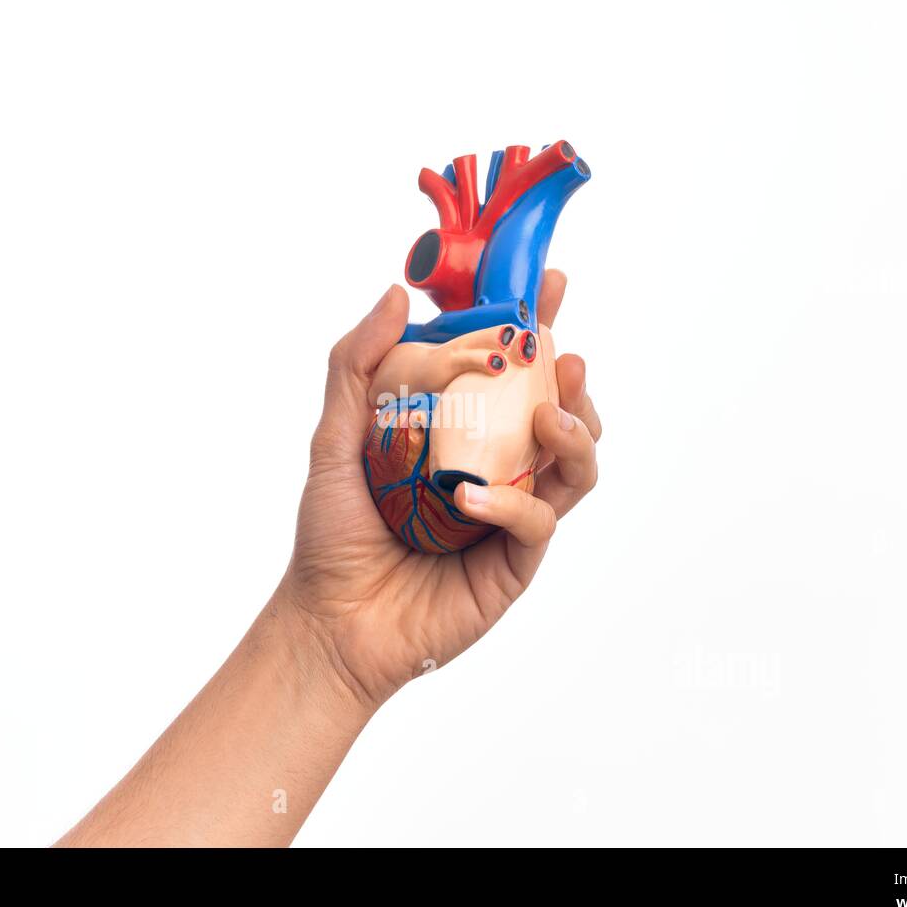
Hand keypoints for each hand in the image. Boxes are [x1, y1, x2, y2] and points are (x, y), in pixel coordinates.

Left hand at [276, 270, 601, 709]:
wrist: (330, 621)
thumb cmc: (333, 534)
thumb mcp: (336, 438)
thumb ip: (357, 366)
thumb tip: (395, 296)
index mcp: (461, 433)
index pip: (511, 372)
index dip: (539, 327)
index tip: (553, 284)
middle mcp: (495, 468)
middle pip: (563, 413)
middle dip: (576, 380)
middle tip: (563, 357)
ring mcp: (511, 514)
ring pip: (577, 465)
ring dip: (575, 432)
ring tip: (546, 415)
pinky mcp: (515, 561)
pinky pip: (539, 520)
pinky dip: (514, 503)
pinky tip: (471, 499)